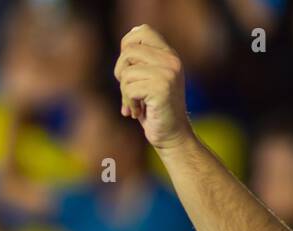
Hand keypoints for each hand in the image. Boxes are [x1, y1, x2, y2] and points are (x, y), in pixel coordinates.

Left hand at [114, 25, 192, 151]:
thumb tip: (123, 54)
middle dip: (120, 73)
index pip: (142, 31)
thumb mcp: (146, 83)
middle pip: (129, 52)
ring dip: (124, 93)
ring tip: (134, 105)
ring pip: (127, 73)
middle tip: (127, 91)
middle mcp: (171, 60)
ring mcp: (168, 73)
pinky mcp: (161, 88)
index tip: (126, 68)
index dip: (126, 46)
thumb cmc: (154, 111)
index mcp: (168, 55)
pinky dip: (129, 103)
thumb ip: (138, 66)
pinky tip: (138, 113)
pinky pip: (130, 88)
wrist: (172, 136)